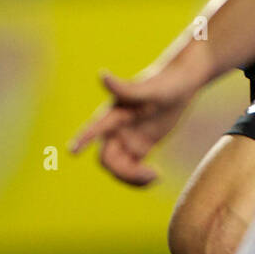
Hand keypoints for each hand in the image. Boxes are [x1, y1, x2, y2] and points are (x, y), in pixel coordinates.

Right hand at [69, 60, 202, 186]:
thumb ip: (125, 88)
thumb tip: (101, 75)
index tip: (72, 150)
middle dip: (122, 172)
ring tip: (155, 176)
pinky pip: (133, 169)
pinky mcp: (140, 146)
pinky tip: (156, 176)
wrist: (183, 82)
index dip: (83, 139)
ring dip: (132, 178)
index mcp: (115, 112)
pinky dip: (140, 178)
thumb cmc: (165, 80)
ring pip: (119, 168)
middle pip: (107, 158)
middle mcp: (117, 127)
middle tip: (149, 175)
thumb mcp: (149, 88)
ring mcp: (128, 138)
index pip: (95, 128)